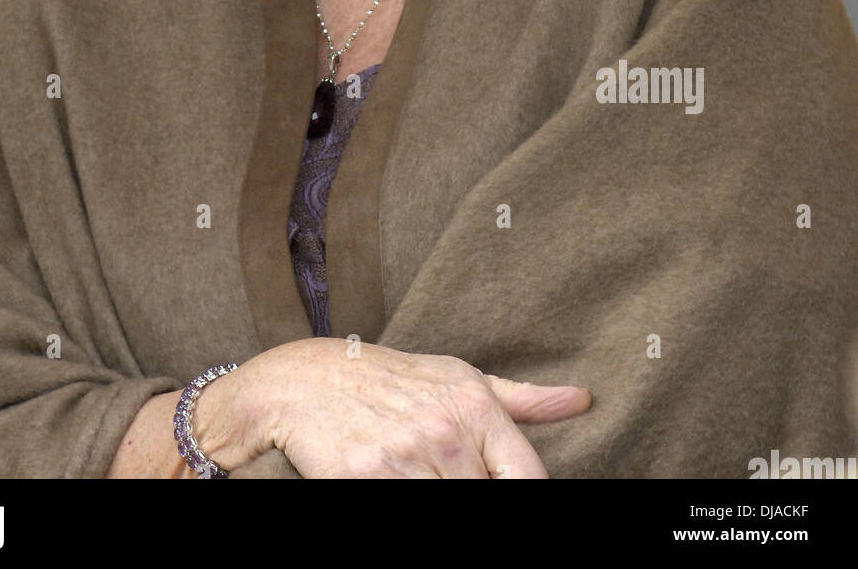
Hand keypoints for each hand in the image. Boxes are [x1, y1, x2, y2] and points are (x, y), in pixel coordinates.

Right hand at [230, 337, 591, 477]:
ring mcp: (406, 455)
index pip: (528, 479)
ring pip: (448, 508)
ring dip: (433, 495)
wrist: (306, 381)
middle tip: (446, 474)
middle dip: (472, 494)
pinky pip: (405, 510)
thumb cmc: (391, 379)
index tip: (513, 494)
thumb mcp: (457, 378)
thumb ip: (522, 399)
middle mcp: (444, 429)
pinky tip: (394, 481)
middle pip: (485, 499)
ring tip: (418, 472)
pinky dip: (402, 501)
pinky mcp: (367, 478)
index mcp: (475, 404)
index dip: (526, 496)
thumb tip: (583, 400)